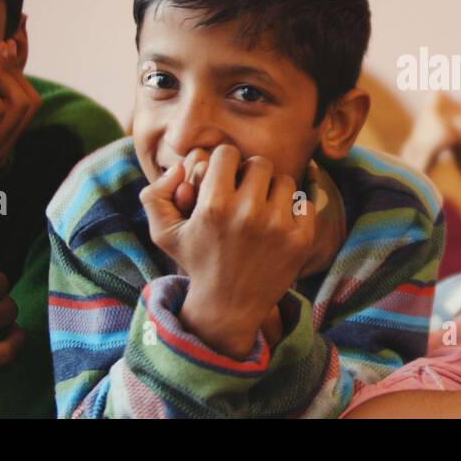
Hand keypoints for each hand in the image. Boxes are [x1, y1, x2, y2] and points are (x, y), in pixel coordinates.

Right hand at [139, 144, 315, 358]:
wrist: (228, 306)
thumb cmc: (196, 262)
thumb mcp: (163, 233)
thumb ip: (156, 194)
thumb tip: (181, 164)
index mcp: (214, 206)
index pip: (228, 153)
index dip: (225, 163)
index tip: (225, 180)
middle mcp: (247, 213)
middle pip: (260, 163)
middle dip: (251, 175)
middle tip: (245, 195)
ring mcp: (278, 226)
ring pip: (284, 180)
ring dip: (273, 192)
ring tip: (261, 212)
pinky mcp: (301, 239)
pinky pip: (304, 202)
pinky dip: (294, 212)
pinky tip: (278, 226)